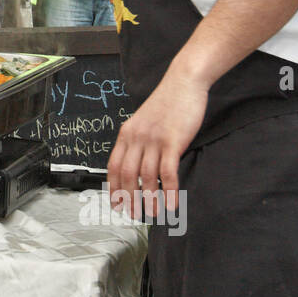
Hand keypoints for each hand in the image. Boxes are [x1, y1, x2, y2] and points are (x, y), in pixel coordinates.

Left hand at [106, 68, 207, 220]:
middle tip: (134, 214)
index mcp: (127, 133)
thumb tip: (138, 164)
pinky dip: (168, 191)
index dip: (113, 187)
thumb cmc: (167, 103)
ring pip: (146, 177)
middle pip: (127, 175)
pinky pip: (167, 172)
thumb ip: (139, 140)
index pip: (113, 166)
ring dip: (149, 199)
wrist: (183, 82)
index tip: (116, 203)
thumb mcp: (144, 121)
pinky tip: (171, 204)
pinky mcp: (172, 141)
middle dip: (129, 198)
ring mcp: (154, 139)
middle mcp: (136, 137)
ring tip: (153, 214)